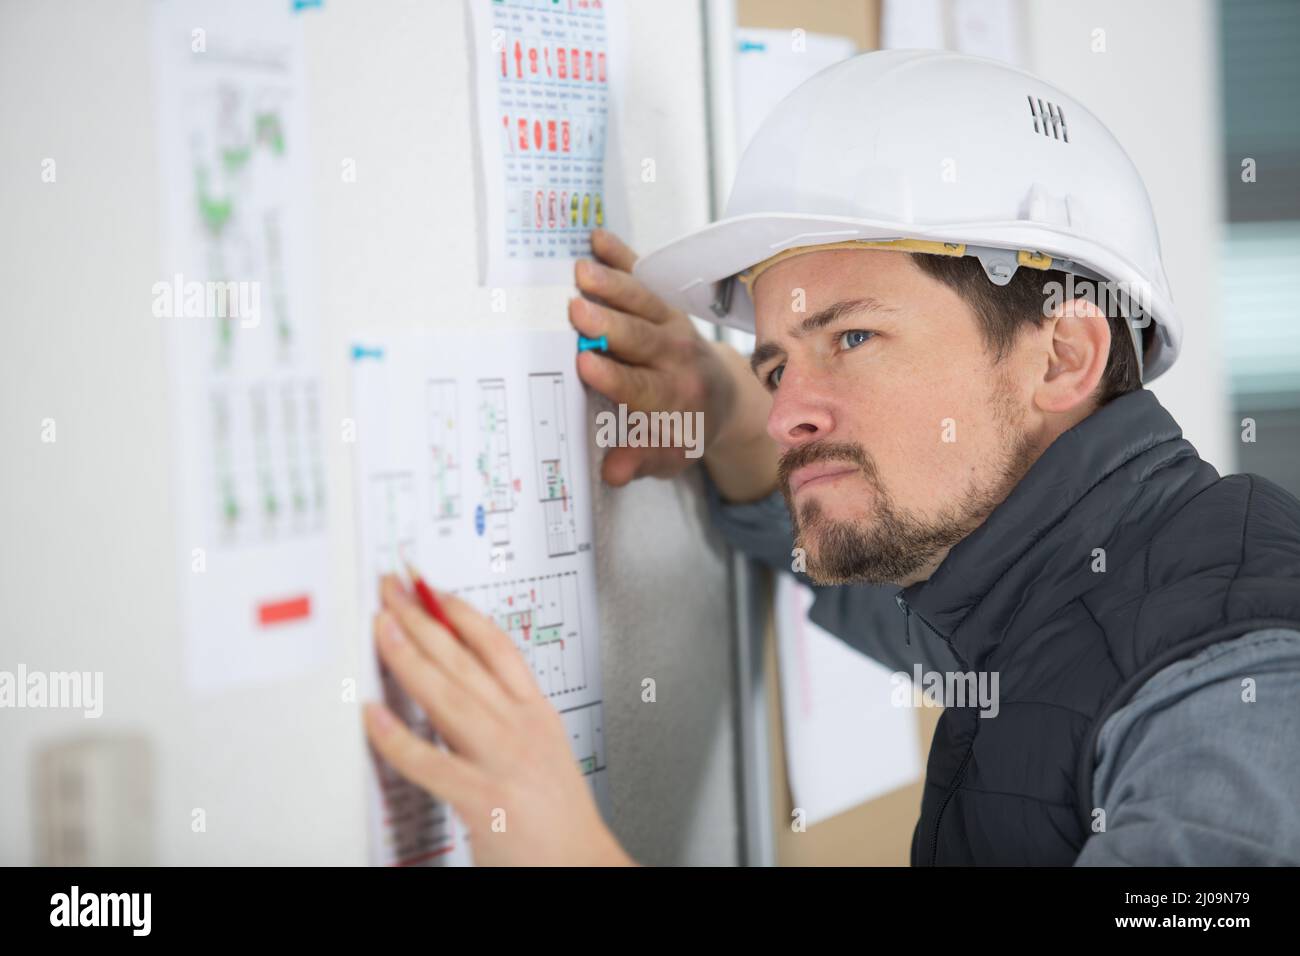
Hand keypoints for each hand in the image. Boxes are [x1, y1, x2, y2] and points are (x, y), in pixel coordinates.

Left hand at [362, 574, 632, 866]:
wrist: (581, 867)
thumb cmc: (559, 819)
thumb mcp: (540, 752)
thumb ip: (504, 720)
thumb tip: (457, 690)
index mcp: (537, 715)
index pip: (498, 647)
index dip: (462, 613)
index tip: (432, 589)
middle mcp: (522, 730)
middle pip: (465, 660)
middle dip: (424, 619)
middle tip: (392, 589)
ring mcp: (504, 762)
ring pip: (448, 696)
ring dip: (409, 656)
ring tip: (381, 627)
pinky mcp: (485, 800)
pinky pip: (430, 762)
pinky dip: (397, 738)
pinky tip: (372, 716)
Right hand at [570, 228, 744, 485]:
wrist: (724, 395)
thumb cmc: (684, 429)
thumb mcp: (668, 455)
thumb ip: (642, 460)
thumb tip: (614, 471)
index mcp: (675, 399)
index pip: (641, 388)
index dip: (614, 377)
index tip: (585, 363)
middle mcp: (677, 358)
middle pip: (641, 340)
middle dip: (609, 325)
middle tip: (577, 310)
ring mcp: (673, 325)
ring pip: (643, 303)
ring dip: (613, 285)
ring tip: (582, 270)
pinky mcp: (666, 303)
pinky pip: (645, 277)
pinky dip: (623, 257)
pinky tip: (597, 240)